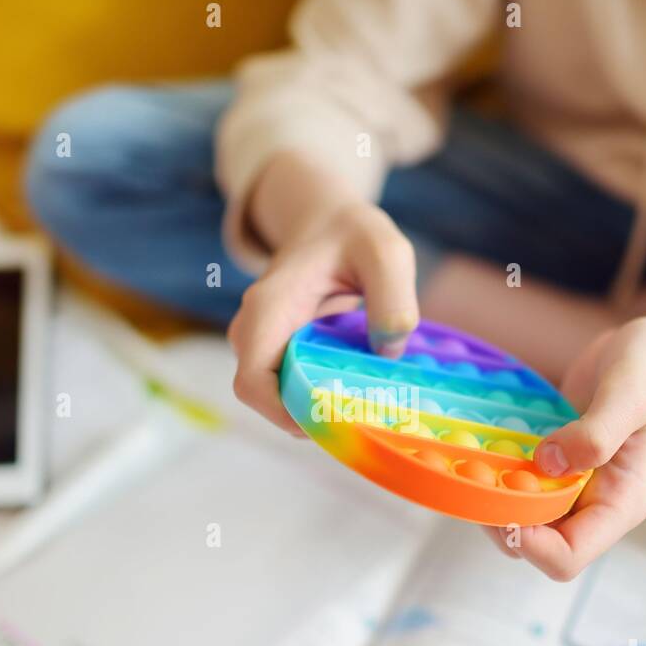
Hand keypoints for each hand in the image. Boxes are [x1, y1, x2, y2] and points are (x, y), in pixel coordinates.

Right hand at [227, 160, 417, 433]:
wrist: (329, 225)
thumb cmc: (353, 236)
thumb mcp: (385, 252)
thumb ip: (393, 295)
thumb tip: (389, 351)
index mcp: (269, 309)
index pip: (252, 382)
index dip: (284, 413)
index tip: (332, 420)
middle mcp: (255, 333)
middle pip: (268, 400)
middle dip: (314, 417)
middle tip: (368, 419)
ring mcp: (265, 348)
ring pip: (282, 400)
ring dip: (323, 411)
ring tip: (371, 405)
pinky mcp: (282, 357)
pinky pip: (296, 390)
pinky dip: (327, 399)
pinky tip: (364, 391)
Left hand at [485, 315, 645, 579]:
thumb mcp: (631, 394)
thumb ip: (596, 433)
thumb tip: (548, 463)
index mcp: (620, 504)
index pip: (568, 557)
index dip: (530, 545)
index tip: (499, 508)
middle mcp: (594, 505)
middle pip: (536, 545)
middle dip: (500, 521)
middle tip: (474, 478)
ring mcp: (574, 487)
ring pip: (521, 518)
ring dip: (492, 498)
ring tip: (472, 462)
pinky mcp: (556, 466)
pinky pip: (518, 486)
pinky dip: (496, 475)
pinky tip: (481, 447)